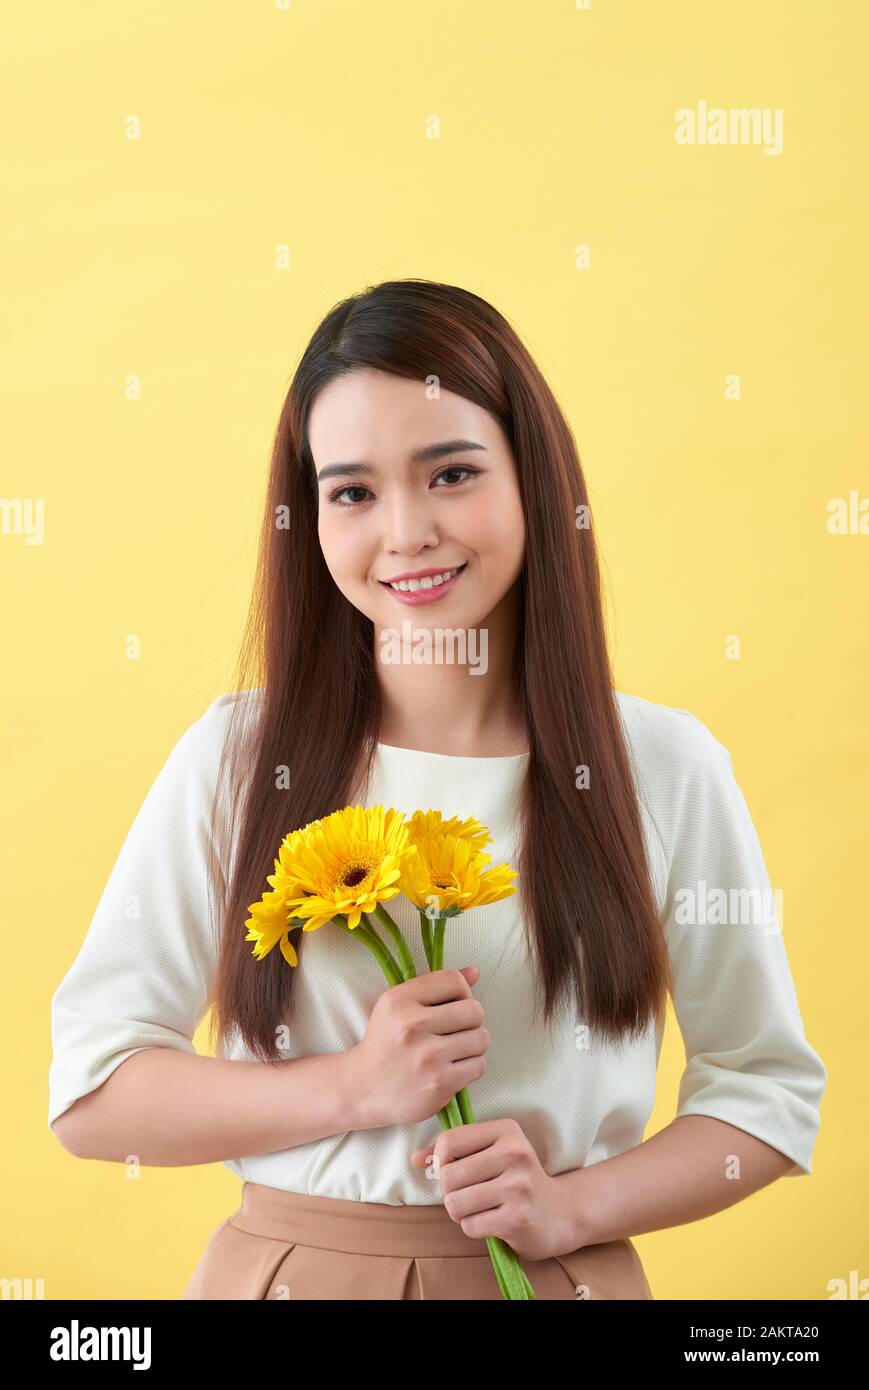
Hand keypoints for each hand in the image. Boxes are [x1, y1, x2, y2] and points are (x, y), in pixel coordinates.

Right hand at [350, 966, 489, 1128]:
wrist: (362, 1090)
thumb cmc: (385, 1044)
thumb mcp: (397, 1006)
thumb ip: (435, 986)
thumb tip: (475, 971)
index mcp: (399, 1001)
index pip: (454, 981)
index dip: (461, 993)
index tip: (451, 1006)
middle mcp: (412, 1026)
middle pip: (474, 1010)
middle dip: (470, 1021)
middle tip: (454, 1031)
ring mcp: (427, 1056)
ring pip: (481, 1038)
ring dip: (473, 1045)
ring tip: (453, 1050)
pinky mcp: (440, 1084)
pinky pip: (479, 1066)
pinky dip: (470, 1067)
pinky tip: (452, 1068)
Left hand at [410, 1116, 577, 1261]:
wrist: (558, 1214)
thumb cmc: (515, 1181)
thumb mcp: (489, 1156)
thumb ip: (451, 1154)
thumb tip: (414, 1159)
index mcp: (506, 1130)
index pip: (449, 1141)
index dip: (441, 1162)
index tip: (454, 1171)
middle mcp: (515, 1153)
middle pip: (448, 1175)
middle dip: (450, 1192)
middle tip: (469, 1195)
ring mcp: (518, 1186)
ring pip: (455, 1202)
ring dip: (461, 1212)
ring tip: (480, 1209)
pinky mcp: (518, 1218)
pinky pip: (470, 1225)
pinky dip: (474, 1228)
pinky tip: (493, 1222)